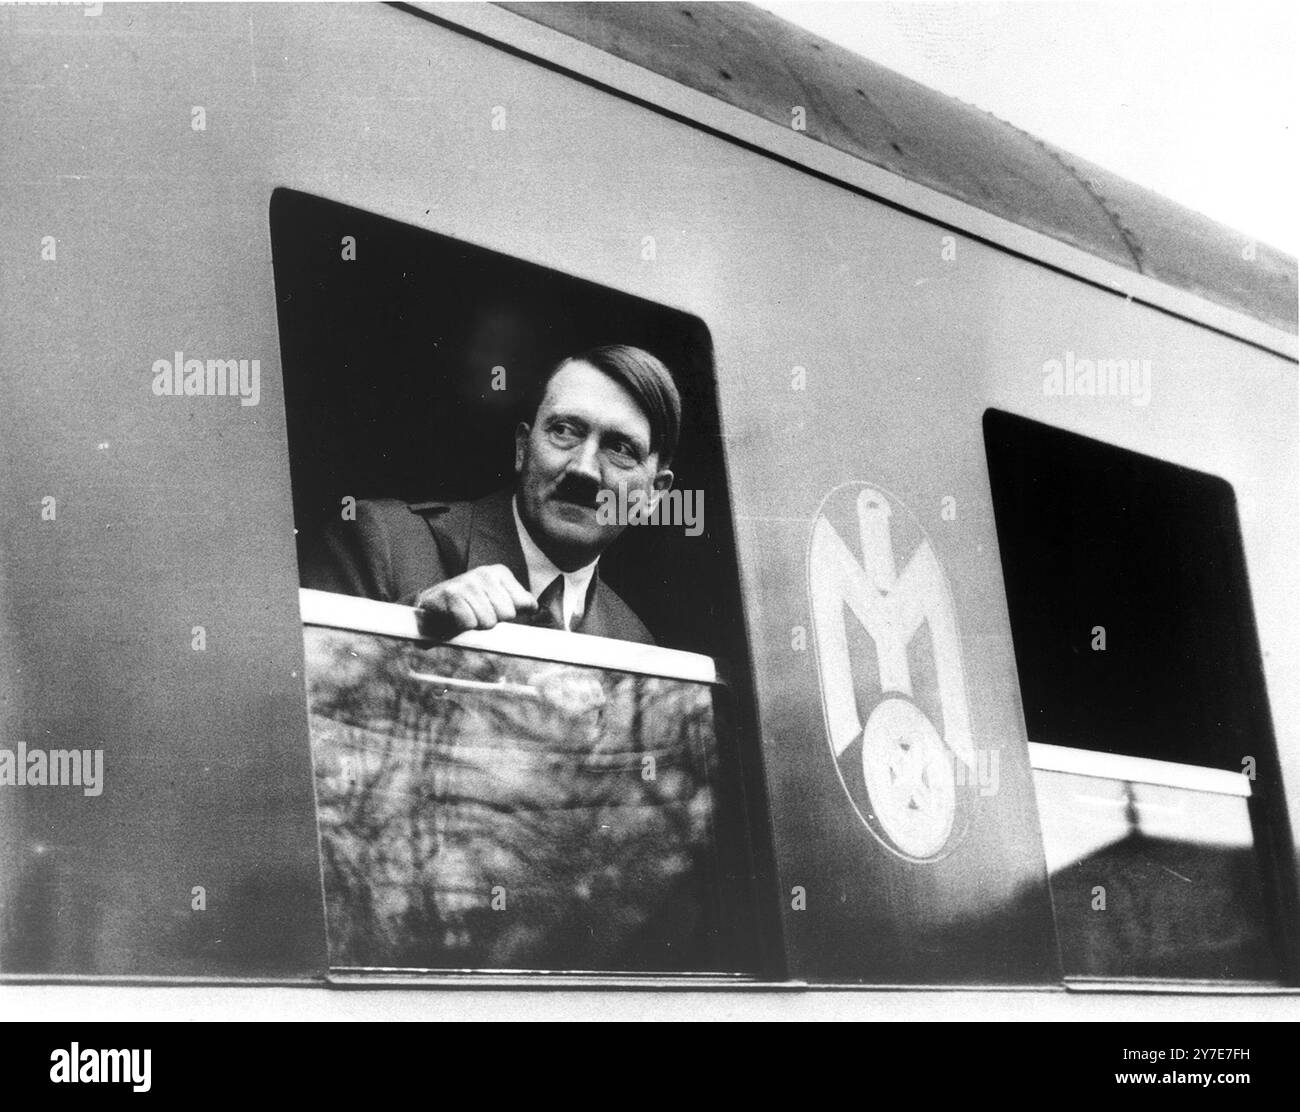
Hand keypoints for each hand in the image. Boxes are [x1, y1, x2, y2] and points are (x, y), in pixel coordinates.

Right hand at [414, 565, 537, 633]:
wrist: (430, 608)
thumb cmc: (467, 606)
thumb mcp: (497, 601)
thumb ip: (519, 603)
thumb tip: (535, 607)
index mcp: (500, 573)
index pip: (524, 604)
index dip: (510, 614)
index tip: (494, 610)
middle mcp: (484, 573)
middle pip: (507, 614)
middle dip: (492, 621)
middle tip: (477, 614)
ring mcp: (466, 582)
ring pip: (488, 620)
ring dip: (476, 625)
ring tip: (465, 616)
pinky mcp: (449, 594)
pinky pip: (469, 622)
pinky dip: (461, 626)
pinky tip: (454, 617)